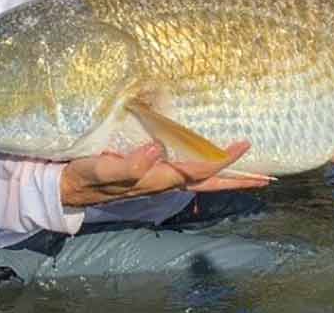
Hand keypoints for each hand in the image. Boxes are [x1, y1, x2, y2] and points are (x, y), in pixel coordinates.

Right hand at [60, 140, 269, 206]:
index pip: (198, 170)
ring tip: (251, 174)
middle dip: (237, 181)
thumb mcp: (100, 169)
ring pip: (201, 182)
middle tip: (266, 178)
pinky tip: (214, 166)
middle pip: (209, 184)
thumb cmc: (83, 176)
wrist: (66, 187)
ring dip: (226, 178)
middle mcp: (164, 183)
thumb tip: (157, 151)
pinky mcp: (153, 176)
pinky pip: (187, 175)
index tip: (244, 145)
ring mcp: (160, 181)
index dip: (222, 160)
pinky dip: (207, 172)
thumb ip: (127, 164)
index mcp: (157, 179)